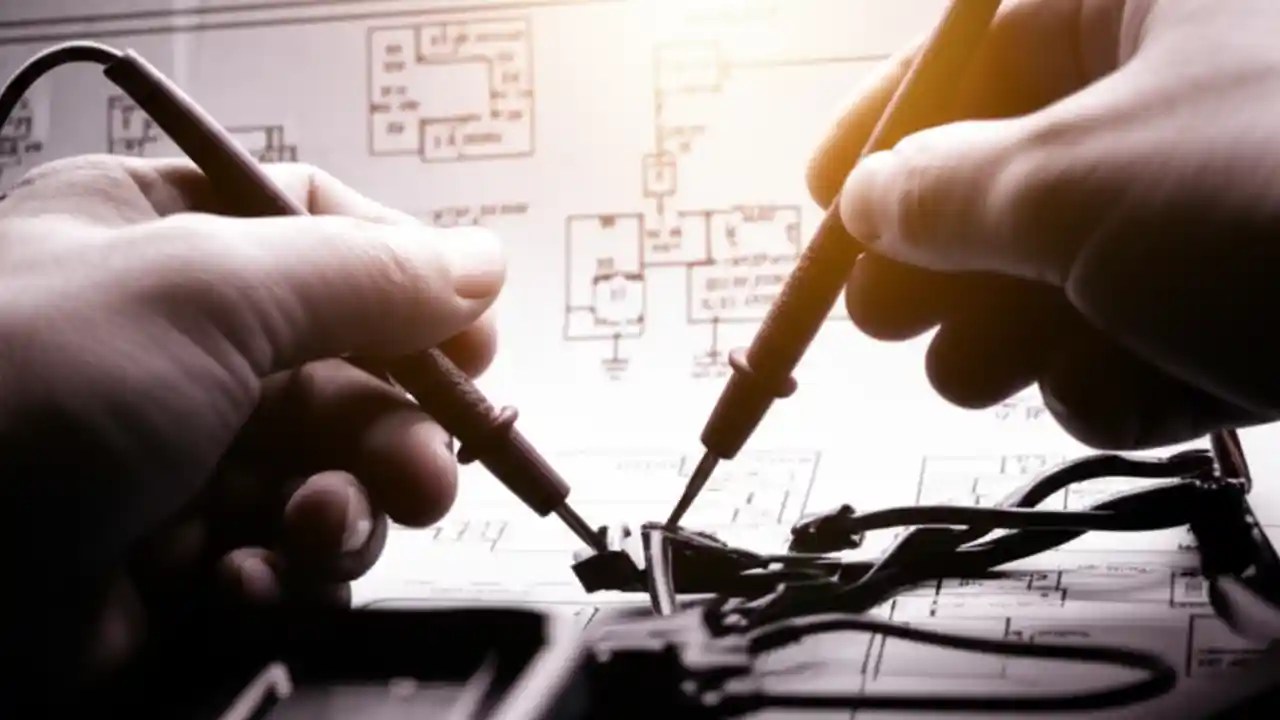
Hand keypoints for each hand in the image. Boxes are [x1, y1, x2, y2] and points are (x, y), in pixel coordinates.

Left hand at [0, 155, 503, 692]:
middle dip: (396, 427)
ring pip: (332, 474)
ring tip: (321, 530)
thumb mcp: (205, 291)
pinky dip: (286, 577)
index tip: (472, 336)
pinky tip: (240, 581)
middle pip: (348, 369)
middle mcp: (172, 346)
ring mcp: (176, 459)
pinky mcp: (178, 562)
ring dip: (349, 511)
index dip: (407, 283)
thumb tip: (479, 264)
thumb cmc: (9, 397)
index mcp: (158, 242)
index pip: (318, 232)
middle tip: (425, 468)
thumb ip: (363, 273)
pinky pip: (286, 560)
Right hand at [808, 0, 1279, 448]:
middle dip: (942, 264)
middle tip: (883, 315)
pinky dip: (1118, 380)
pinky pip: (1140, 339)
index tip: (827, 190)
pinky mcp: (1252, 307)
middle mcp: (1191, 100)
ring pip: (1066, 274)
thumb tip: (871, 196)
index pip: (986, 49)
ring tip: (980, 372)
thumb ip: (947, 192)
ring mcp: (1224, 207)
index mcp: (1155, 8)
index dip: (893, 126)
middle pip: (1016, 176)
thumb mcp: (1074, 182)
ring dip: (1012, 340)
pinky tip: (1133, 391)